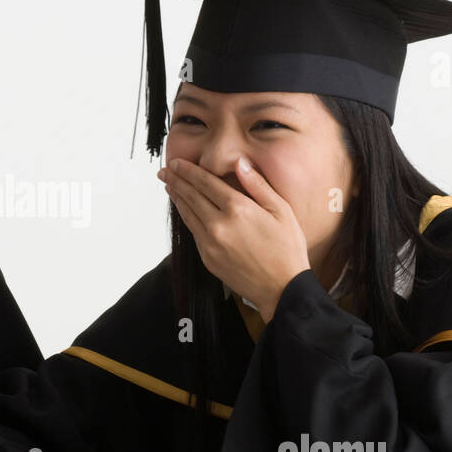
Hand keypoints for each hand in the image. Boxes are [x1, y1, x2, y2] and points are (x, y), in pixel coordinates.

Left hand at [159, 156, 310, 319]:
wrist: (282, 289)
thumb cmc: (286, 249)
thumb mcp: (281, 210)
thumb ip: (257, 185)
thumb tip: (240, 163)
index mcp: (238, 209)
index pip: (205, 182)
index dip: (188, 171)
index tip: (176, 162)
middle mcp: (219, 225)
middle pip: (191, 196)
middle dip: (176, 180)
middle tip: (164, 170)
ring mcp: (210, 243)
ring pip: (187, 214)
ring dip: (176, 197)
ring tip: (168, 185)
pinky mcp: (207, 258)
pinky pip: (192, 232)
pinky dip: (185, 216)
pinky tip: (184, 209)